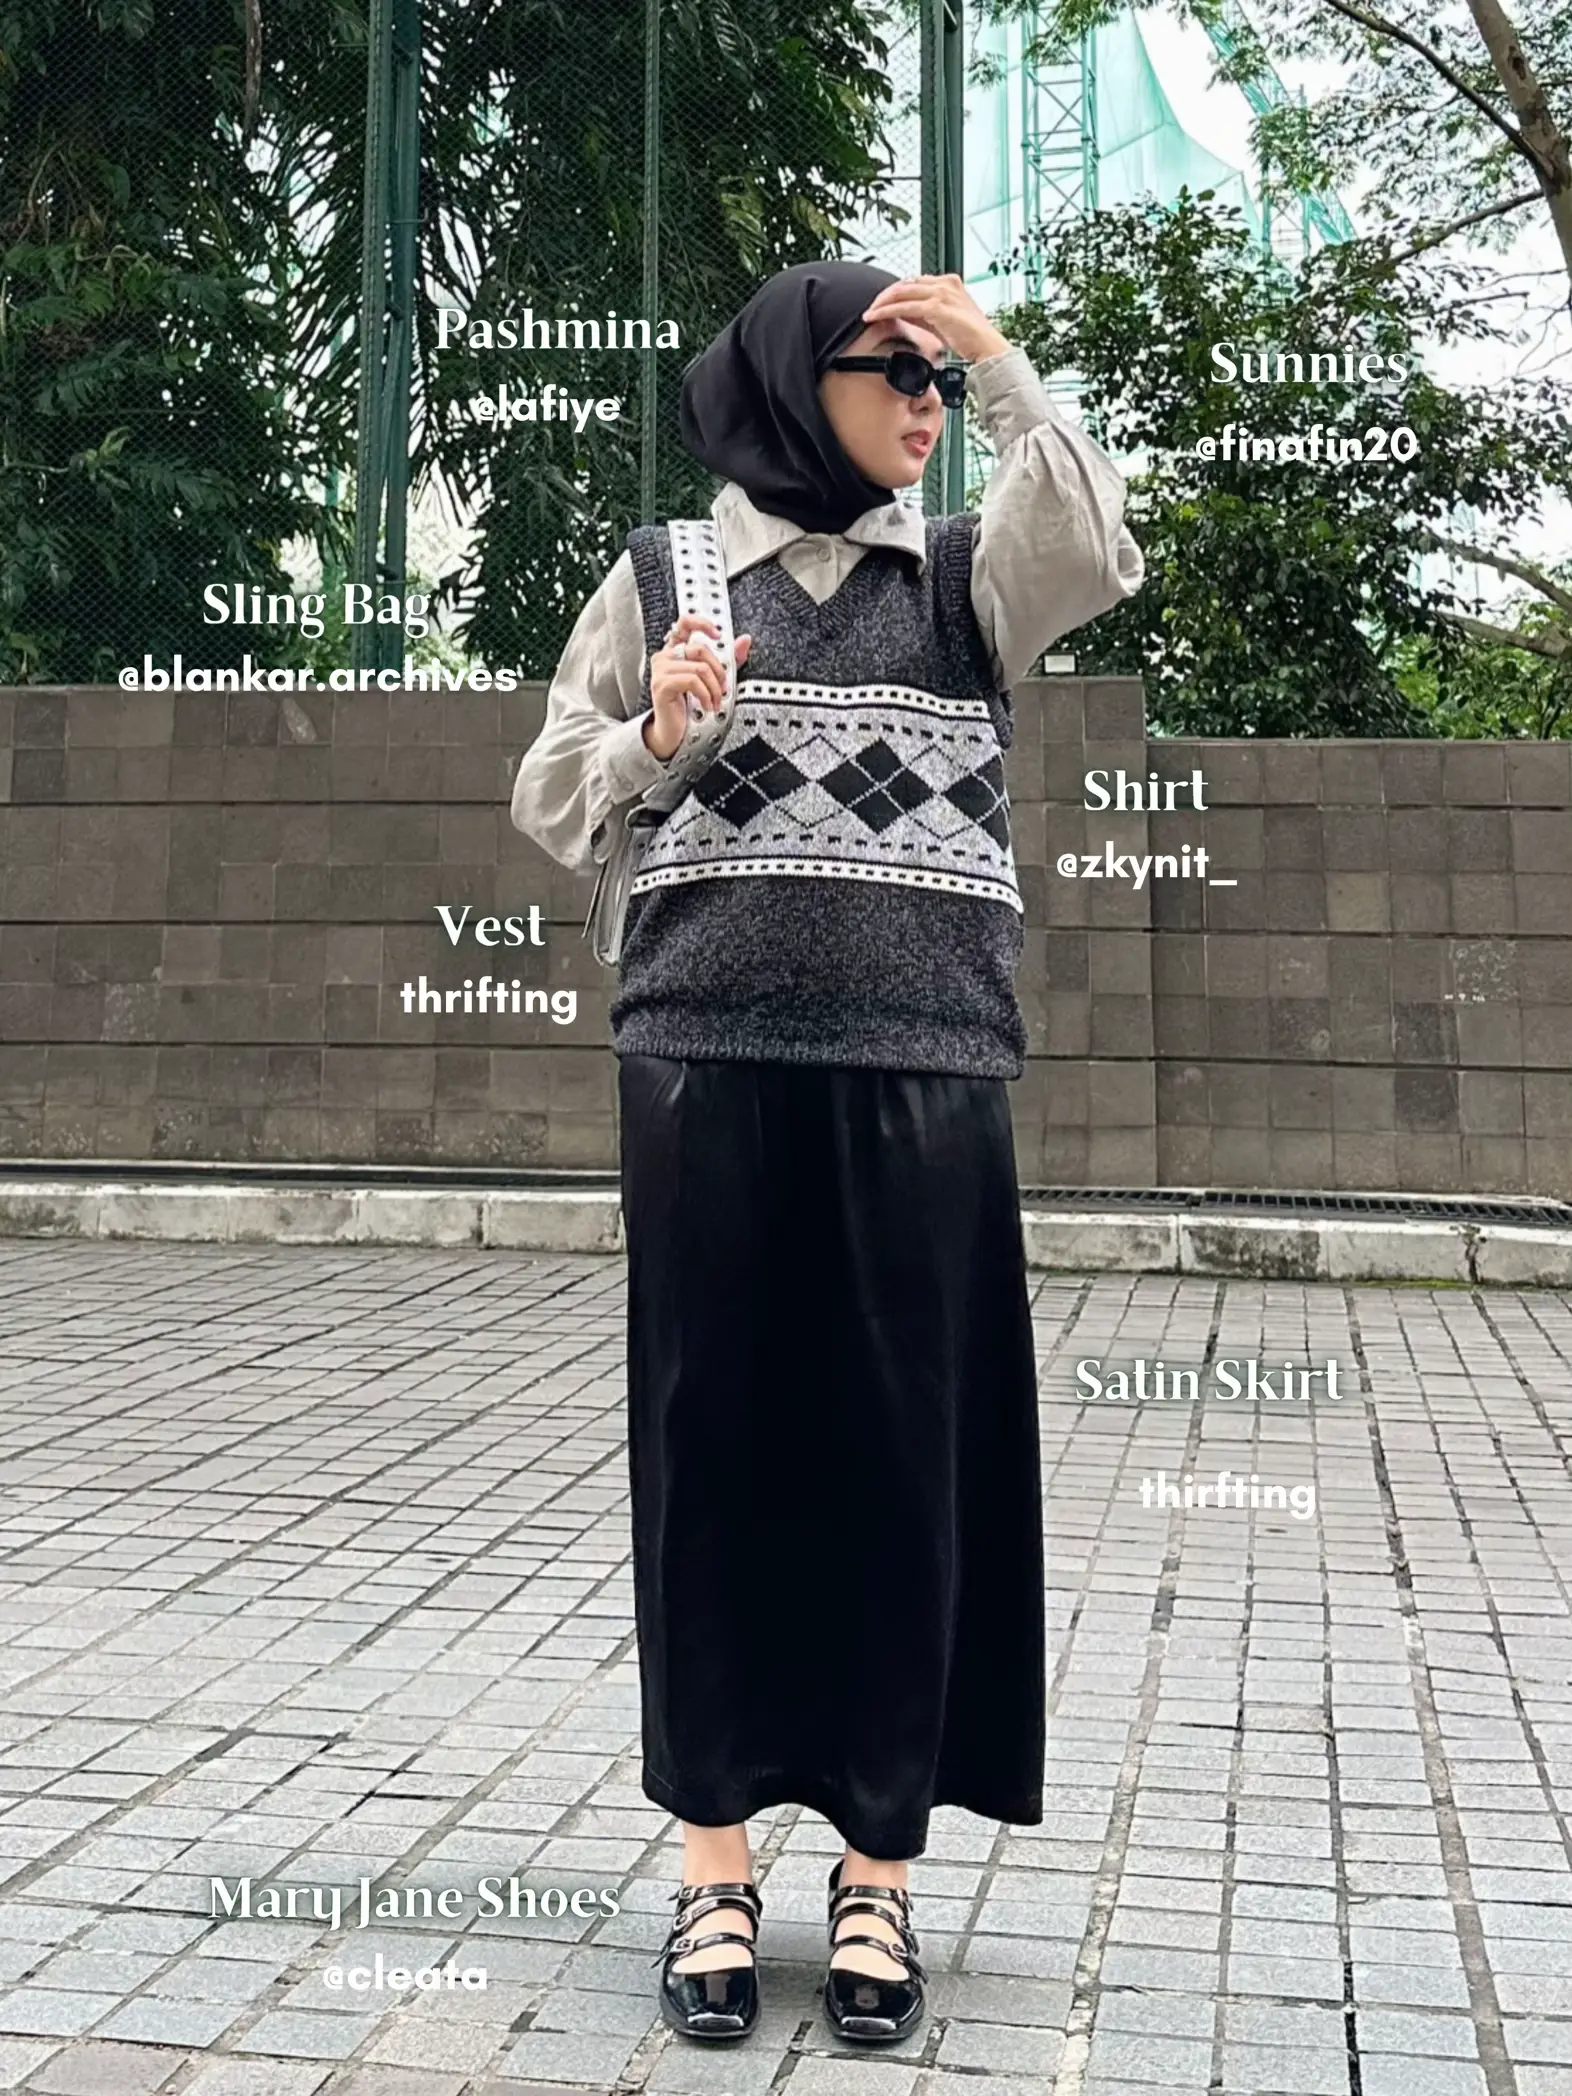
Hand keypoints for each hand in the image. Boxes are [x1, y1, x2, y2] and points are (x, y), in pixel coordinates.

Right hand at [644, 613, 752, 760]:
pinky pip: (692, 681)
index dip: (702, 623)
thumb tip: (745, 640)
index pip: (685, 624)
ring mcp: (660, 670)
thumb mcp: (714, 679)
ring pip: (699, 667)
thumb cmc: (691, 706)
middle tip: (724, 688)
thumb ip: (729, 659)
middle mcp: (664, 656)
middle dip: (718, 670)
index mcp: (675, 651)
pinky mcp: (661, 685)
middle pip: (699, 649)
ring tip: (716, 702)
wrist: (675, 733)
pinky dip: (706, 695)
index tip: (717, 633)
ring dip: (714, 688)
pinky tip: (707, 706)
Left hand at [861, 273, 1011, 364]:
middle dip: (885, 295)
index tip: (882, 303)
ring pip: (902, 292)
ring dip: (882, 302)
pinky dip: (887, 311)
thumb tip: (905, 315)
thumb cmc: (971, 338)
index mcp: (949, 282)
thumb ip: (925, 315)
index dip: (896, 292)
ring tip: (870, 313)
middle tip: (871, 307)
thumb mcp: (944, 321)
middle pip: (905, 283)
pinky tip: (876, 317)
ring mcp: (942, 293)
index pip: (914, 282)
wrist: (987, 347)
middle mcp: (945, 283)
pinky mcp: (937, 307)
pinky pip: (905, 307)